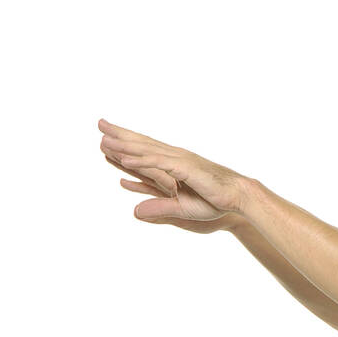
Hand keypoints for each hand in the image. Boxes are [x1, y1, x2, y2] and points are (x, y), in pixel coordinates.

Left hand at [98, 118, 249, 223]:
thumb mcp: (179, 208)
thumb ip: (157, 207)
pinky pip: (158, 165)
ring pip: (146, 152)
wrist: (237, 197)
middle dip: (120, 135)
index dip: (125, 146)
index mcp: (173, 166)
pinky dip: (141, 162)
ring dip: (125, 146)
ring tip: (105, 140)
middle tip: (100, 124)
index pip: (144, 153)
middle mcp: (173, 159)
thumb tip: (135, 212)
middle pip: (141, 145)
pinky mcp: (184, 170)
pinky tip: (125, 160)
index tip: (106, 140)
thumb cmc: (214, 201)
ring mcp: (178, 162)